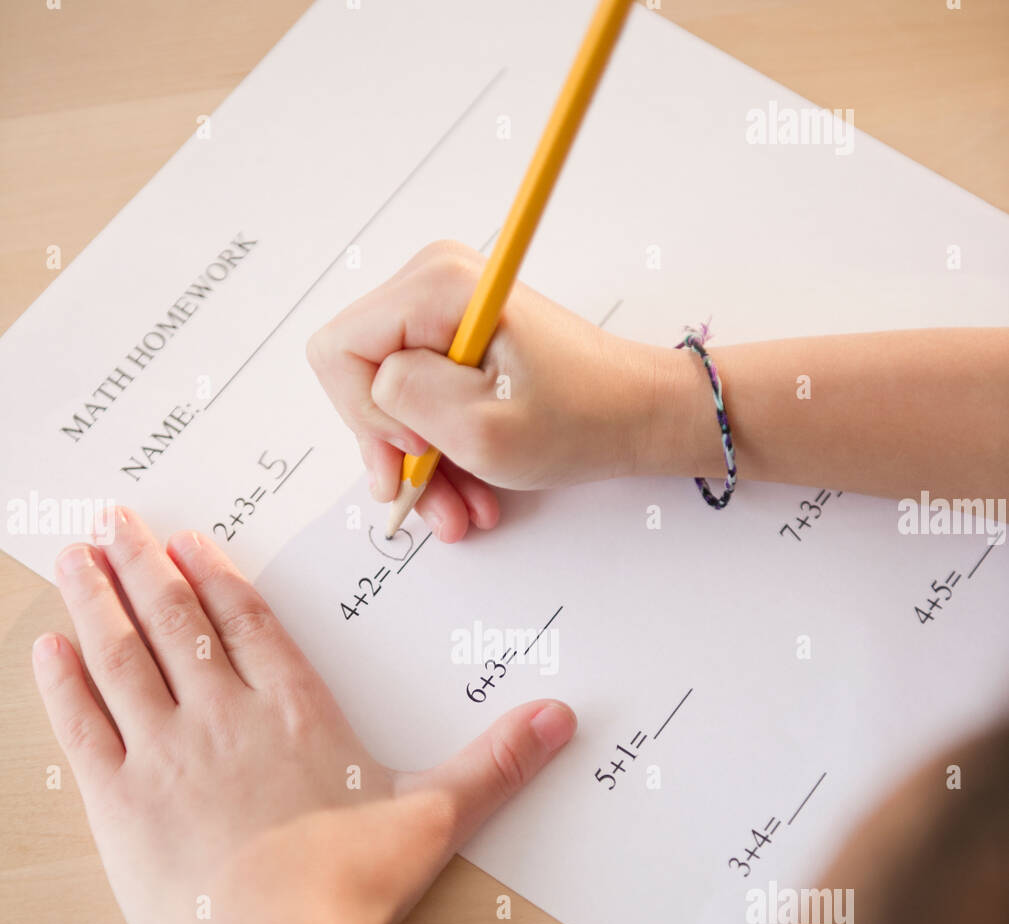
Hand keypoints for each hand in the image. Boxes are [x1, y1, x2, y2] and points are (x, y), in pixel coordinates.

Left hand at [32, 509, 576, 923]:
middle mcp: (222, 715)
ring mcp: (164, 753)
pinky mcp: (120, 800)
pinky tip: (47, 647)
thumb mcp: (435, 818)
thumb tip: (561, 718)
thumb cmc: (350, 888)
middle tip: (115, 521)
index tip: (186, 541)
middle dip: (144, 567)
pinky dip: (62, 682)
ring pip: (123, 656)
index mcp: (293, 712)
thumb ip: (495, 763)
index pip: (246, 624)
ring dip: (97, 601)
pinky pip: (83, 725)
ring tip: (76, 557)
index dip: (214, 577)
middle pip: (176, 621)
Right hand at [306, 240, 687, 540]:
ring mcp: (446, 310)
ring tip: (461, 509)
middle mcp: (433, 282)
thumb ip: (403, 402)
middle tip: (431, 499)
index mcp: (435, 286)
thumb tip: (368, 396)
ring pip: (392, 398)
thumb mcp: (480, 429)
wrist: (641, 416)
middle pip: (362, 376)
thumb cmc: (580, 420)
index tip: (417, 454)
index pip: (339, 352)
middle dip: (395, 450)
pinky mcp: (460, 337)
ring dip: (422, 462)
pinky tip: (470, 489)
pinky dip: (442, 449)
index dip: (365, 416)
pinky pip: (423, 399)